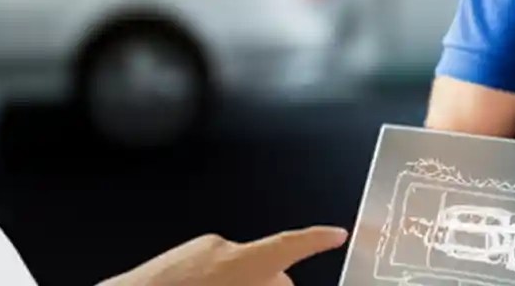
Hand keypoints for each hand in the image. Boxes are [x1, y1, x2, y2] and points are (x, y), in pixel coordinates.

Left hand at [97, 226, 347, 285]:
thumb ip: (266, 282)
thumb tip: (282, 280)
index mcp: (239, 263)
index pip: (287, 245)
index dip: (315, 240)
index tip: (336, 234)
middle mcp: (220, 249)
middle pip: (266, 265)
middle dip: (275, 284)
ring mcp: (196, 252)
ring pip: (238, 271)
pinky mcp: (178, 259)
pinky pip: (213, 271)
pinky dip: (222, 285)